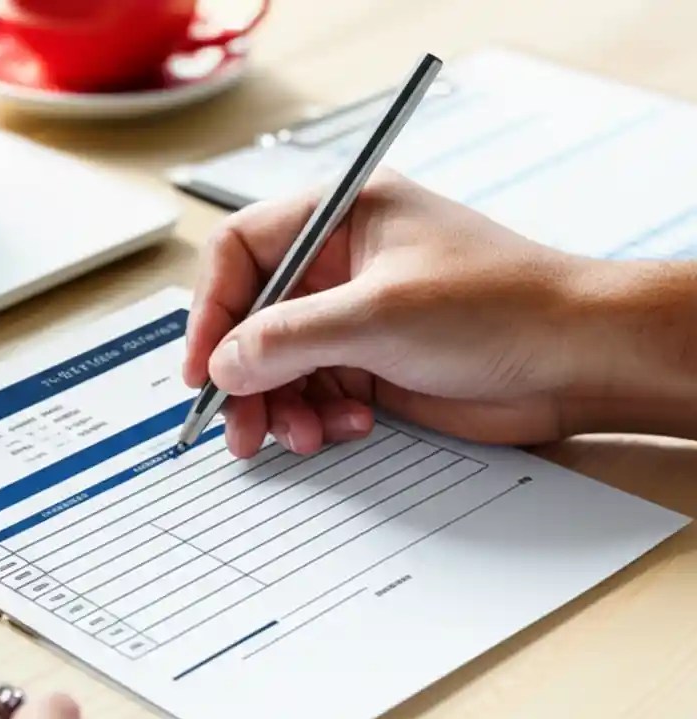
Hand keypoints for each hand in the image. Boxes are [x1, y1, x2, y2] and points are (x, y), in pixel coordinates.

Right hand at [184, 170, 602, 455]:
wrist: (580, 361)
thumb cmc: (501, 305)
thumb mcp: (377, 314)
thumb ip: (286, 338)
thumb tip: (221, 363)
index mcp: (339, 217)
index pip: (241, 251)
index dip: (211, 308)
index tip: (202, 364)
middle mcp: (339, 263)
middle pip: (253, 317)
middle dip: (243, 373)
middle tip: (239, 423)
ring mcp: (355, 315)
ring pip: (279, 363)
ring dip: (279, 404)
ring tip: (298, 436)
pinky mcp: (373, 363)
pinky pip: (314, 392)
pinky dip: (316, 417)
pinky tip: (345, 427)